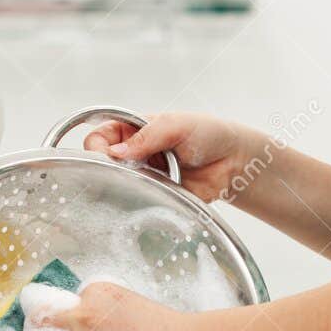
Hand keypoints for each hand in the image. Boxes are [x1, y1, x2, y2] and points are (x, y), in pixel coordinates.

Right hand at [82, 112, 256, 202]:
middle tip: (124, 174)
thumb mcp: (176, 125)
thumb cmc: (207, 133)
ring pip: (117, 187)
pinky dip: (140, 203)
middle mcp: (132, 154)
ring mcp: (142, 177)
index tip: (106, 157)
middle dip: (107, 171)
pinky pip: (138, 204)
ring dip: (125, 188)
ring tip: (143, 185)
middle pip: (102, 165)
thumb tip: (116, 152)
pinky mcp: (154, 197)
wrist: (234, 162)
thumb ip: (147, 136)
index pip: (99, 138)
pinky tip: (149, 199)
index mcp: (132, 130)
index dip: (96, 148)